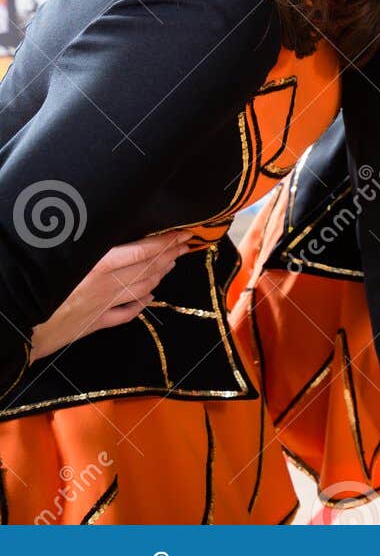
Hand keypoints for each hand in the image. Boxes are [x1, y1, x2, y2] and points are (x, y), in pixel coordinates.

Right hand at [29, 231, 192, 361]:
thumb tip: (104, 228)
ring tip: (171, 264)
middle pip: (147, 268)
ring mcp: (102, 306)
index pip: (144, 250)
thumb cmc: (32, 286)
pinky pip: (126, 314)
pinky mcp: (94, 324)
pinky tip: (149, 298)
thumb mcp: (59, 256)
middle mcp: (106, 286)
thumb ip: (85, 243)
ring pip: (141, 289)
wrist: (16, 328)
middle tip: (185, 245)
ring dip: (159, 275)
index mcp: (98, 265)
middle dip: (170, 255)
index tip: (184, 233)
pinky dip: (141, 304)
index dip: (167, 242)